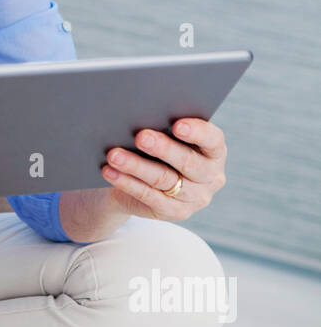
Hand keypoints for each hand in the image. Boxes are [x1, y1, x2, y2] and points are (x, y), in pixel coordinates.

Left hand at [100, 117, 226, 221]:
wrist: (144, 183)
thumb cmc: (158, 150)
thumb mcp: (168, 137)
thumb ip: (165, 128)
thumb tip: (142, 114)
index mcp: (215, 152)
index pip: (213, 140)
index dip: (197, 132)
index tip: (177, 125)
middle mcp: (211, 176)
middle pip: (188, 162)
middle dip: (163, 148)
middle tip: (140, 136)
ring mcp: (196, 198)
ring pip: (164, 179)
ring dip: (136, 166)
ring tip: (114, 155)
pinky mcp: (176, 212)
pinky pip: (148, 196)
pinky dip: (127, 182)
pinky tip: (110, 172)